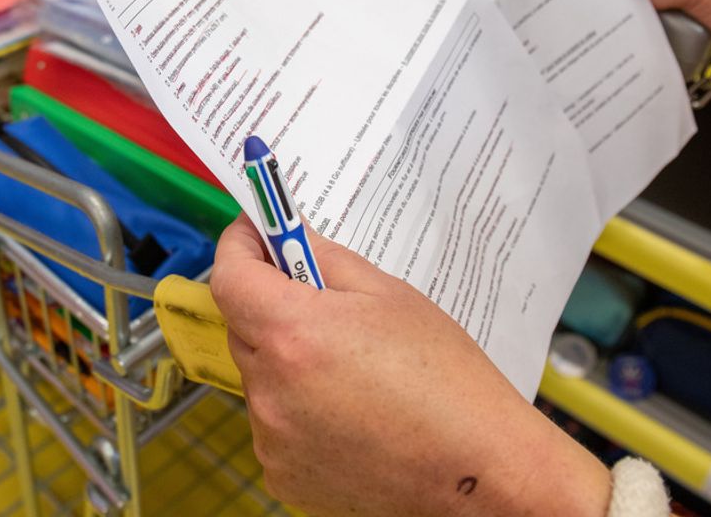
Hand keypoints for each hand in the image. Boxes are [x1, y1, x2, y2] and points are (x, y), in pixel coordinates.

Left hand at [210, 216, 610, 516]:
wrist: (479, 471)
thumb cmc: (448, 381)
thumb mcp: (389, 296)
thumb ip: (324, 259)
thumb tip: (288, 236)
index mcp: (294, 334)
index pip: (230, 276)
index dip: (239, 247)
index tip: (256, 234)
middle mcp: (271, 390)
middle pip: (244, 327)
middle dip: (274, 306)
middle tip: (322, 303)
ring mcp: (273, 439)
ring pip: (262, 378)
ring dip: (289, 363)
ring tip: (353, 372)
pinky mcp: (284, 476)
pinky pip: (276, 424)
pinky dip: (300, 411)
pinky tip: (351, 413)